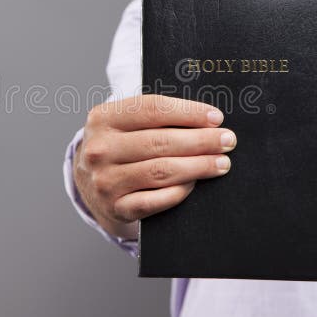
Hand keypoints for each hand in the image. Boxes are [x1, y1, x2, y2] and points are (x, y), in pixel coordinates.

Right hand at [73, 94, 235, 239]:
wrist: (89, 185)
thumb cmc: (120, 148)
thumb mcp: (125, 124)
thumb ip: (156, 117)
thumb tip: (208, 120)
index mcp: (103, 118)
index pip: (151, 109)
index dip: (188, 112)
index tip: (216, 118)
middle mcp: (99, 149)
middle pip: (160, 141)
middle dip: (201, 141)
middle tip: (227, 141)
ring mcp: (105, 180)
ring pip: (161, 171)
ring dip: (197, 166)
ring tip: (220, 163)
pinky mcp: (116, 207)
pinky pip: (155, 200)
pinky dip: (179, 192)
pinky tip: (194, 184)